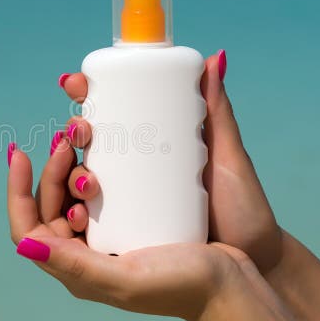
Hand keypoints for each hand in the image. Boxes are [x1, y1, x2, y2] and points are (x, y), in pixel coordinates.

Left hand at [6, 138, 250, 320]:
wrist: (232, 289)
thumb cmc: (181, 287)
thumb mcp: (125, 279)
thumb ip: (76, 266)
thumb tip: (24, 245)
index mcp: (76, 269)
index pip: (27, 227)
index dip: (17, 190)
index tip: (20, 152)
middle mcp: (86, 252)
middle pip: (49, 202)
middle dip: (51, 167)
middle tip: (68, 138)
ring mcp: (109, 236)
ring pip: (74, 192)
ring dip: (71, 162)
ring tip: (85, 136)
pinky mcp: (133, 220)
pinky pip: (104, 188)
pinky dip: (97, 163)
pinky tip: (106, 144)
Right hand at [59, 50, 283, 272]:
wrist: (253, 262)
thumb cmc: (242, 209)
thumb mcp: (226, 157)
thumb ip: (218, 111)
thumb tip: (213, 58)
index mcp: (149, 147)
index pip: (108, 115)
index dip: (86, 96)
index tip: (77, 84)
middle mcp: (131, 173)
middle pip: (86, 147)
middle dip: (71, 134)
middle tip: (80, 132)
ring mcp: (124, 206)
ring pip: (79, 182)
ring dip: (66, 176)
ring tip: (87, 181)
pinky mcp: (121, 238)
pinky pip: (87, 223)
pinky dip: (72, 214)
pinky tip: (75, 214)